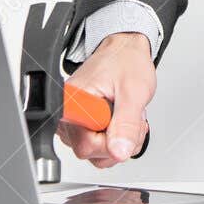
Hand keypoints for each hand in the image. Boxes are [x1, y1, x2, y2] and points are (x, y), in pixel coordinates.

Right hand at [56, 32, 153, 167]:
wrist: (125, 51)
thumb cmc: (126, 63)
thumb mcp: (133, 93)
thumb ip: (127, 124)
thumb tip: (120, 151)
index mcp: (74, 104)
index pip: (85, 145)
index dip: (110, 141)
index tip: (122, 122)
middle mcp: (69, 115)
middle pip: (90, 152)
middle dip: (119, 141)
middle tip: (131, 119)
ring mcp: (76, 121)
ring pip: (97, 152)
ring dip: (120, 140)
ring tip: (126, 116)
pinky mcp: (83, 124)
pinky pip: (99, 145)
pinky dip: (117, 137)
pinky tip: (121, 119)